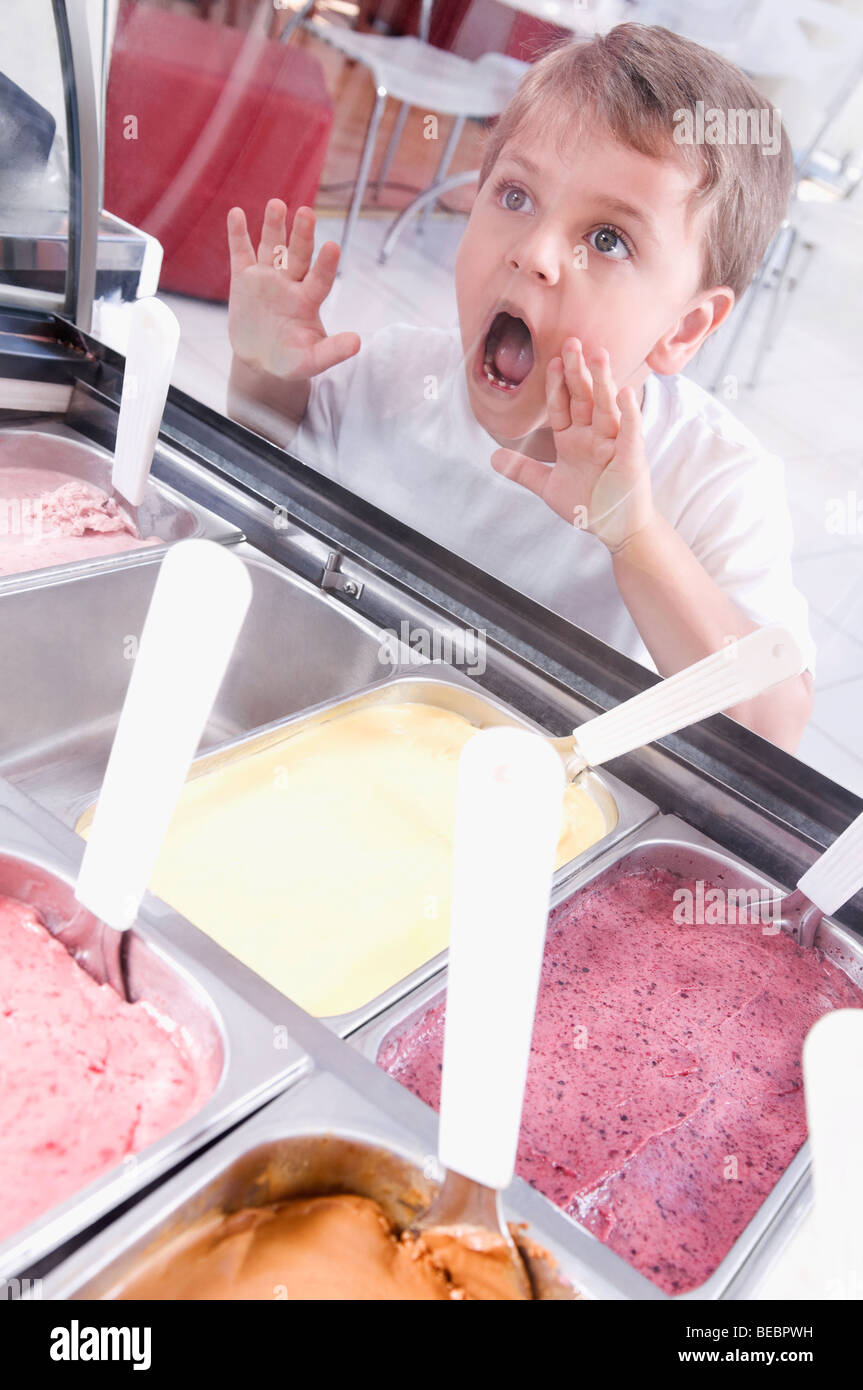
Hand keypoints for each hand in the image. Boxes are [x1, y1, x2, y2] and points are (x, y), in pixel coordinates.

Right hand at [226, 200, 359, 379]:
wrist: (262, 361)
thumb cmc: (292, 360)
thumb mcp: (312, 361)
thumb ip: (332, 351)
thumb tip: (358, 343)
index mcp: (308, 300)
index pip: (320, 278)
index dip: (326, 264)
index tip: (332, 246)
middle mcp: (291, 282)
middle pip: (298, 255)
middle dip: (302, 234)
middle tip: (307, 212)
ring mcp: (267, 277)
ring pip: (271, 247)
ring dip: (273, 226)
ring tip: (277, 205)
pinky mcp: (244, 278)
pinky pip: (241, 253)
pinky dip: (238, 234)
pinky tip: (236, 214)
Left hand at [491, 339, 653, 552]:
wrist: (616, 529)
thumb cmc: (588, 504)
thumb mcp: (548, 487)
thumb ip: (523, 470)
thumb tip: (492, 457)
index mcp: (573, 438)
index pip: (562, 405)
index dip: (556, 385)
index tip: (550, 361)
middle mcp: (593, 435)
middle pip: (584, 398)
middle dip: (577, 371)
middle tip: (571, 341)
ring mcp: (613, 444)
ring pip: (606, 408)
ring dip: (603, 382)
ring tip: (598, 355)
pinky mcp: (631, 457)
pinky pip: (630, 432)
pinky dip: (628, 413)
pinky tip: (625, 392)